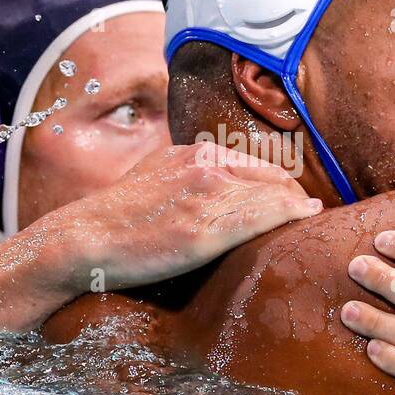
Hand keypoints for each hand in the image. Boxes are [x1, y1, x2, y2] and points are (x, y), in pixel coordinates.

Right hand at [51, 141, 322, 291]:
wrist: (81, 240)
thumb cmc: (113, 221)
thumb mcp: (151, 182)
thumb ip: (183, 179)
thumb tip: (210, 190)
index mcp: (192, 154)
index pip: (254, 165)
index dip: (280, 185)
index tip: (294, 201)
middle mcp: (204, 165)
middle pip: (273, 177)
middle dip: (294, 196)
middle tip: (311, 215)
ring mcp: (207, 194)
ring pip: (275, 194)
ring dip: (298, 208)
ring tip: (313, 222)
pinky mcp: (206, 228)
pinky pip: (266, 216)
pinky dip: (292, 215)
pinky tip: (308, 220)